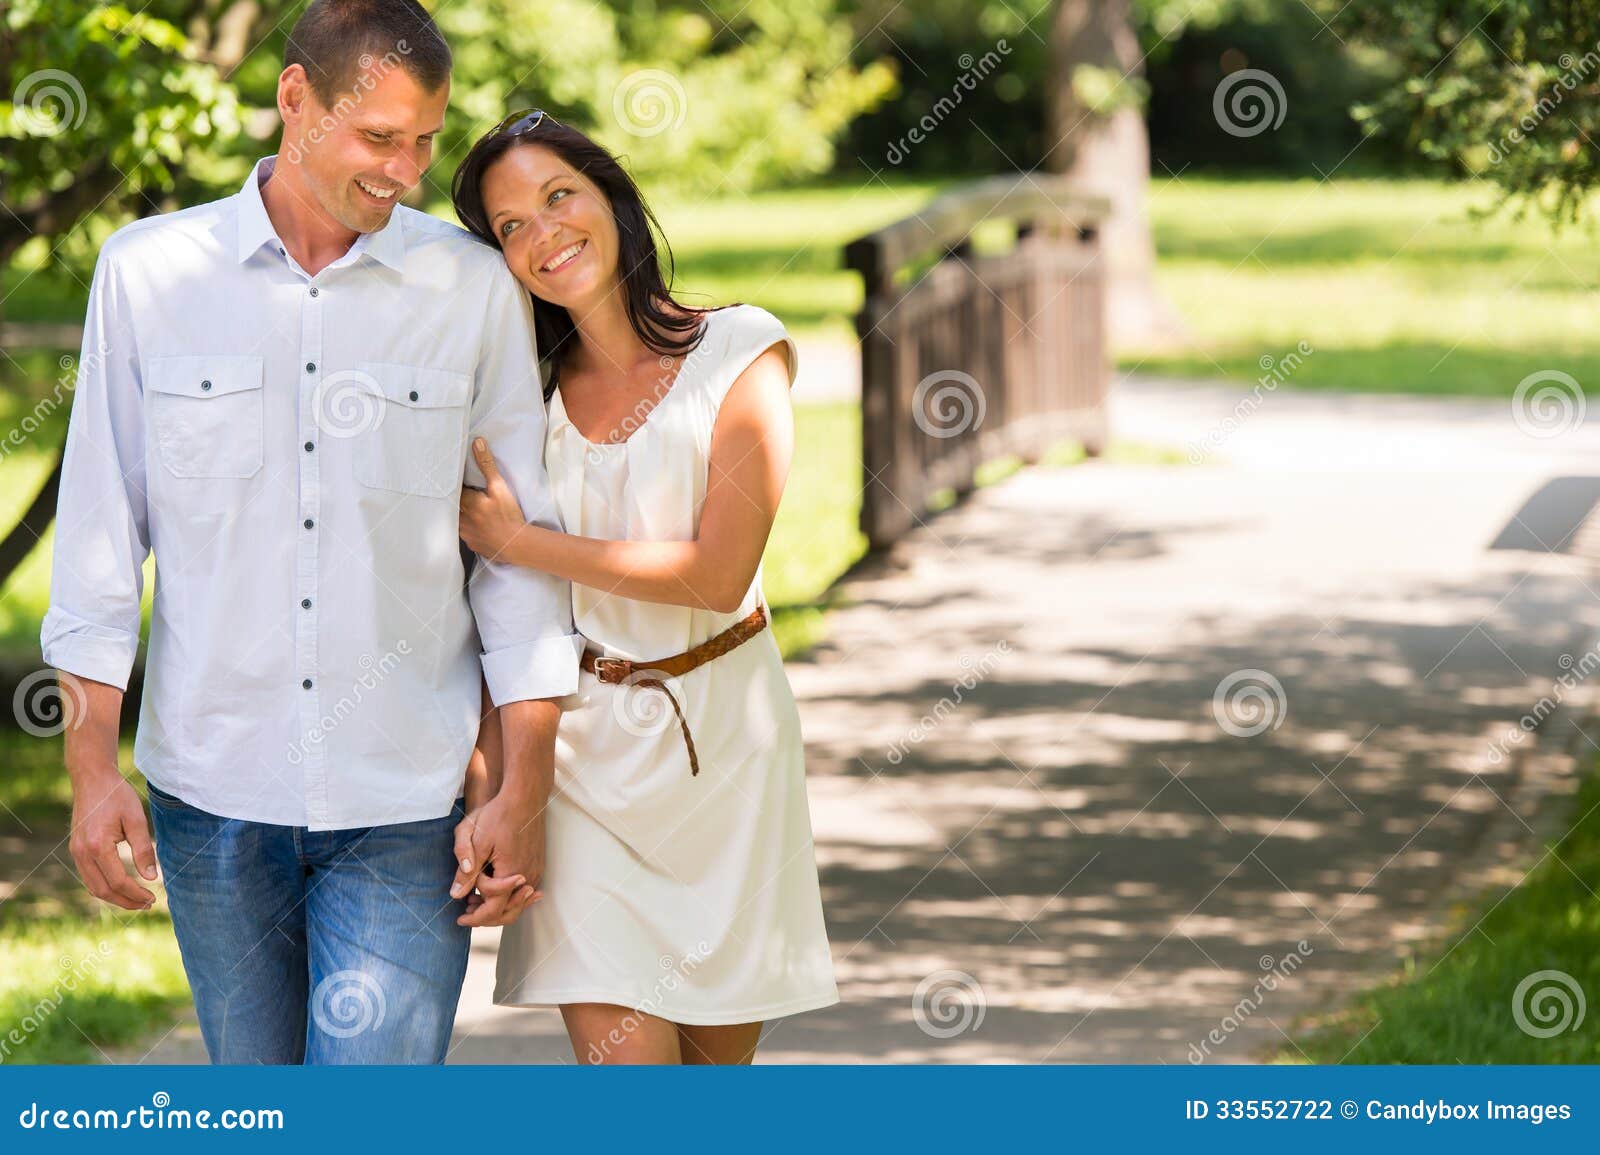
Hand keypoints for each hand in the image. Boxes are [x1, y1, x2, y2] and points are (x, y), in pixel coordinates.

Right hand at [69, 772, 157, 910]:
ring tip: (137, 901)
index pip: (118, 881)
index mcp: (97, 846)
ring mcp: (75, 852)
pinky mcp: (76, 850)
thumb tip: (151, 878)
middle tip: (147, 905)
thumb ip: (144, 849)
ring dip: (115, 898)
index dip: (136, 894)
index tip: (153, 898)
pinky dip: (105, 888)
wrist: (92, 780)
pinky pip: (89, 877)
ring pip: (93, 887)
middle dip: (126, 902)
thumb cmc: (117, 796)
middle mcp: (81, 853)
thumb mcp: (137, 819)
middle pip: (103, 891)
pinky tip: (122, 888)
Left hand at [450, 788, 544, 926]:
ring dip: (498, 906)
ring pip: (518, 901)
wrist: (524, 796)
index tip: (459, 918)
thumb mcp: (476, 841)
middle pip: (509, 911)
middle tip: (466, 914)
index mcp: (511, 873)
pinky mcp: (537, 862)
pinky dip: (509, 895)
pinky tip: (494, 890)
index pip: (493, 909)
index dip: (475, 918)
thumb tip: (456, 895)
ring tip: (475, 901)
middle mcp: (528, 876)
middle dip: (487, 918)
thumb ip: (466, 871)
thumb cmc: (498, 814)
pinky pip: (524, 889)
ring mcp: (536, 869)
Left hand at [458, 438, 525, 556]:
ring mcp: (467, 534)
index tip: (465, 483)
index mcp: (466, 503)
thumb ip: (486, 465)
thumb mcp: (499, 487)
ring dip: (465, 516)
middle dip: (462, 501)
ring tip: (478, 513)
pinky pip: (468, 536)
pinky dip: (473, 531)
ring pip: (460, 522)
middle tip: (473, 498)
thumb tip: (477, 443)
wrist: (517, 545)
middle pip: (456, 506)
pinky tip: (482, 529)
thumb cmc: (508, 516)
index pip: (455, 490)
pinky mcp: (473, 545)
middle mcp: (462, 519)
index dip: (460, 486)